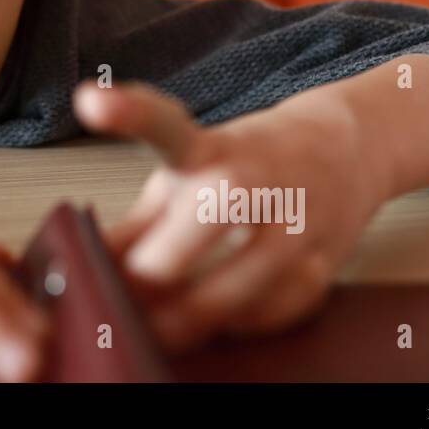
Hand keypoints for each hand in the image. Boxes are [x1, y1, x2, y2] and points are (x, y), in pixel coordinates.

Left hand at [72, 80, 386, 352]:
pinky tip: (218, 318)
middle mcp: (251, 181)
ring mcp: (292, 225)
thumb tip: (83, 264)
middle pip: (182, 244)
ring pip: (225, 299)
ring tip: (156, 325)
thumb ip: (136, 221)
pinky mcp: (321, 267)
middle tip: (123, 296)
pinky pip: (263, 318)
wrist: (345, 149)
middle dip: (147, 279)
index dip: (128, 113)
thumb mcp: (188, 171)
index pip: (164, 126)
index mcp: (207, 149)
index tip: (92, 101)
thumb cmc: (250, 160)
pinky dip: (232, 327)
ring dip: (181, 322)